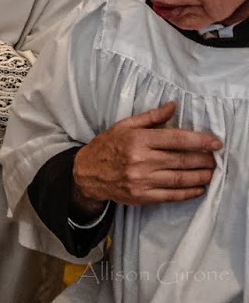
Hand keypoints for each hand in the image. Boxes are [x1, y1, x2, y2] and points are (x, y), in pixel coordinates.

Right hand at [71, 102, 221, 215]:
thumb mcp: (124, 126)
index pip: (176, 139)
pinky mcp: (142, 196)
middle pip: (182, 160)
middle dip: (204, 159)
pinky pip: (172, 195)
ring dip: (201, 176)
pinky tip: (198, 188)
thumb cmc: (107, 146)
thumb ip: (151, 117)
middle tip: (215, 159)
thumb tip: (173, 106)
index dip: (200, 141)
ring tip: (211, 172)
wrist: (86, 173)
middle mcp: (140, 160)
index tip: (216, 143)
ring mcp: (141, 180)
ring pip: (180, 178)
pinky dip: (189, 193)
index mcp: (137, 139)